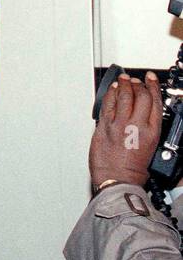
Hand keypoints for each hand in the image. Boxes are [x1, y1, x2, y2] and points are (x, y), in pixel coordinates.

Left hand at [90, 73, 162, 188]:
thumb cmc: (132, 170)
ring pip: (124, 96)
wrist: (117, 180)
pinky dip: (111, 94)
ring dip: (124, 84)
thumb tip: (139, 115)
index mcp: (151, 132)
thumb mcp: (149, 147)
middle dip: (138, 84)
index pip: (155, 102)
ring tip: (124, 79)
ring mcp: (119, 125)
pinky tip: (112, 89)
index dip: (154, 87)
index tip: (151, 79)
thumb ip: (144, 129)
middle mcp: (136, 126)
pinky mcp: (104, 126)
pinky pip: (108, 104)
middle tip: (136, 79)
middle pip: (140, 96)